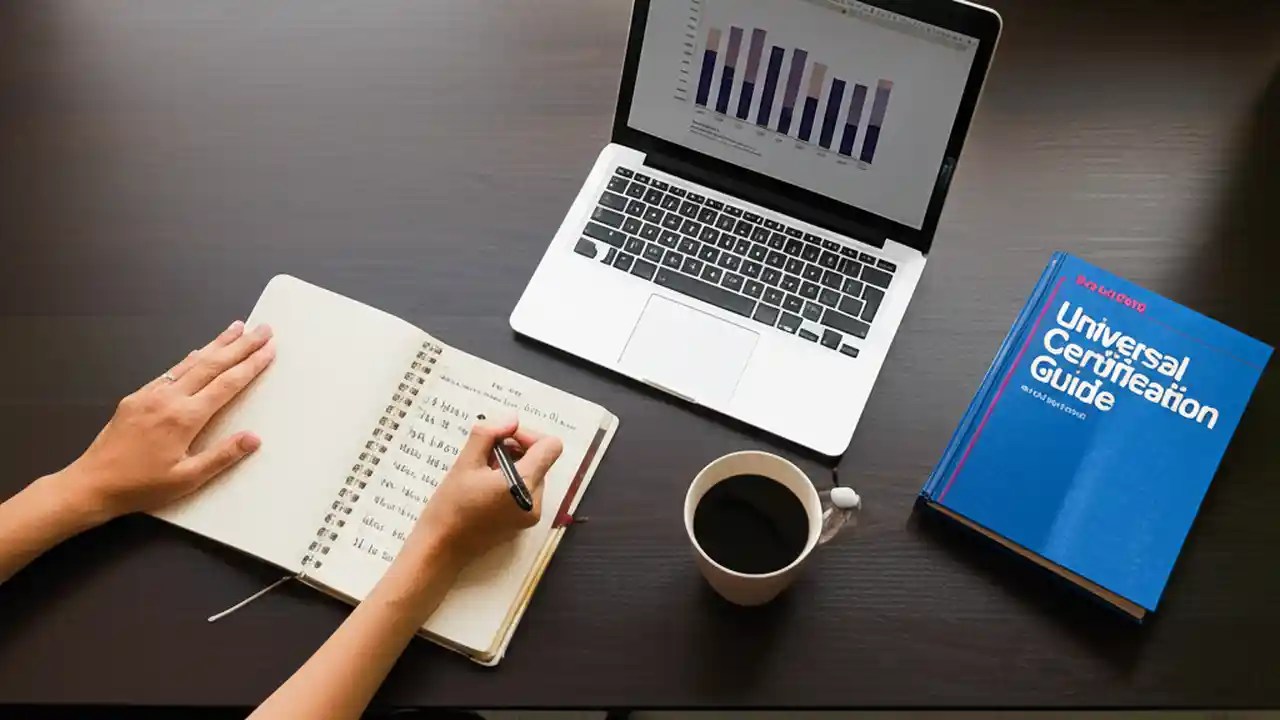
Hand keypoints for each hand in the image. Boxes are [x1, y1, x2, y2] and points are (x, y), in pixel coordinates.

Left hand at [59, 320, 275, 521]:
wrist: (92, 483)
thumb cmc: (142, 486)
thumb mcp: (187, 479)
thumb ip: (222, 456)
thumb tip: (254, 438)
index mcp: (185, 418)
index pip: (227, 384)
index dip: (250, 365)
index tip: (269, 349)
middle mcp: (168, 399)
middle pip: (212, 364)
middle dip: (240, 345)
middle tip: (262, 329)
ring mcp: (150, 395)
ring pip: (190, 362)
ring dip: (216, 344)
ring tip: (237, 328)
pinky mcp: (136, 398)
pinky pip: (170, 371)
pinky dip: (190, 358)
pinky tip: (198, 352)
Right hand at [410, 417, 562, 564]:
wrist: (440, 549)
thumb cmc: (450, 506)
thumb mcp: (464, 463)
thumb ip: (488, 435)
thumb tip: (511, 420)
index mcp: (525, 485)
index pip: (550, 447)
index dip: (528, 435)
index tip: (502, 439)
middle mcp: (535, 501)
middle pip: (540, 461)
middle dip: (515, 451)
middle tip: (484, 456)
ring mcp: (531, 515)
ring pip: (532, 475)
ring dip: (511, 467)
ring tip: (481, 474)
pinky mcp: (522, 524)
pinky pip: (525, 492)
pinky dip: (510, 483)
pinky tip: (484, 489)